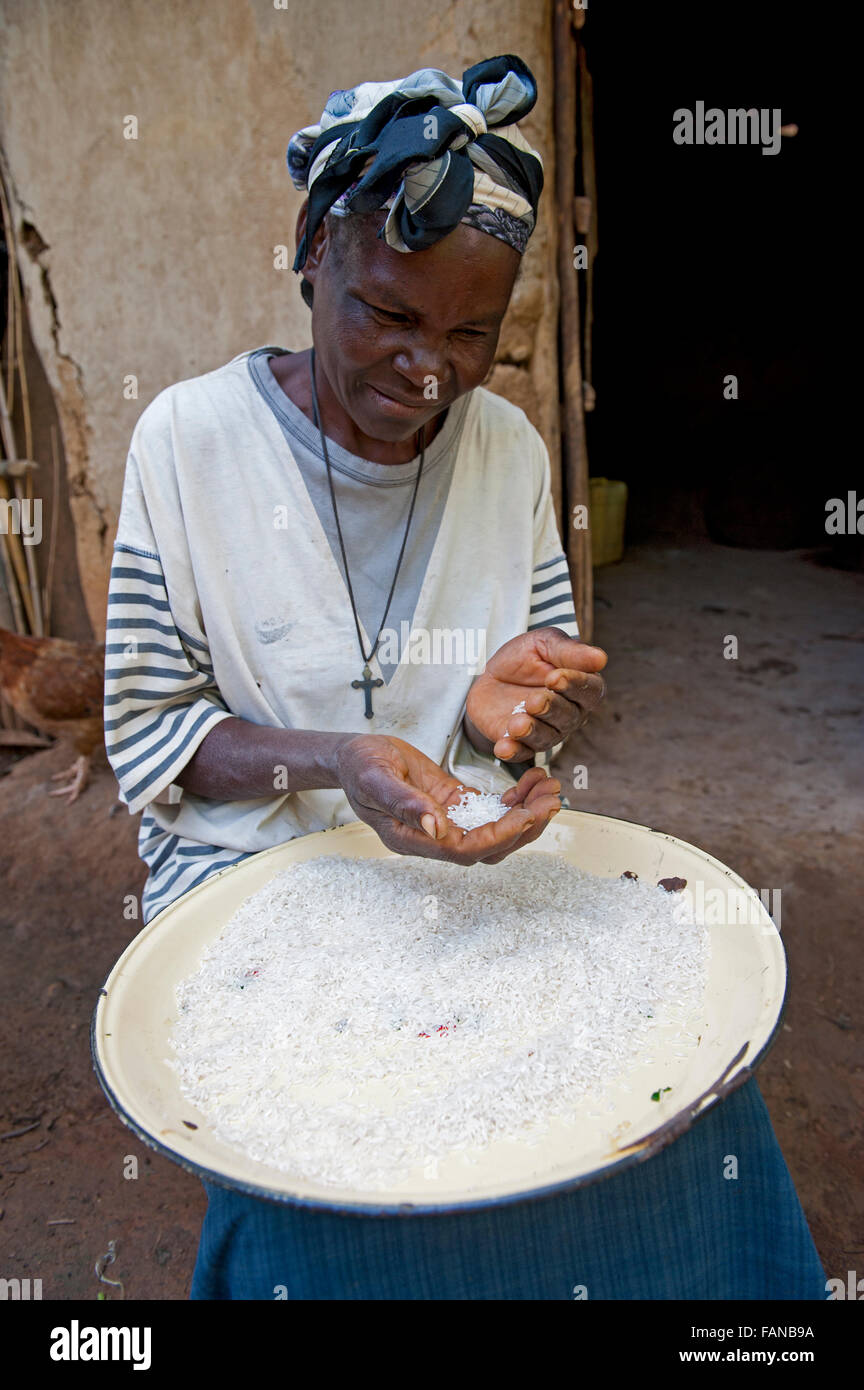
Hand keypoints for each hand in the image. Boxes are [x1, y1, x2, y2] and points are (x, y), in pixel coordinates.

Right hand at [335, 734, 562, 865]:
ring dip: (527, 813)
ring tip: (550, 786)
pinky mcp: (456, 806)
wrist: (353, 755)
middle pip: (490, 847)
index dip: (498, 837)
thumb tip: (436, 827)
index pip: (464, 850)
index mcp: (413, 840)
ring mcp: (448, 824)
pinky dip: (515, 799)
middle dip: (525, 826)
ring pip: (497, 832)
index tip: (524, 815)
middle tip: (552, 798)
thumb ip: (404, 803)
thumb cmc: (359, 766)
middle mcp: (435, 838)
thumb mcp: (376, 778)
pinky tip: (532, 780)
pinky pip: (491, 811)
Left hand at [466, 627, 607, 761]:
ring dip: (533, 731)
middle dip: (551, 708)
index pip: (590, 691)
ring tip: (518, 724)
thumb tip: (601, 658)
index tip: (555, 678)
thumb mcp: (543, 643)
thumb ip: (569, 651)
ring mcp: (546, 731)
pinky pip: (521, 753)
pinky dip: (513, 751)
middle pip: (568, 717)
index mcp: (580, 687)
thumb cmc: (523, 658)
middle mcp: (569, 714)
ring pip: (547, 738)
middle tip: (534, 700)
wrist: (487, 676)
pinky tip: (504, 747)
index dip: (575, 685)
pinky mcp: (521, 744)